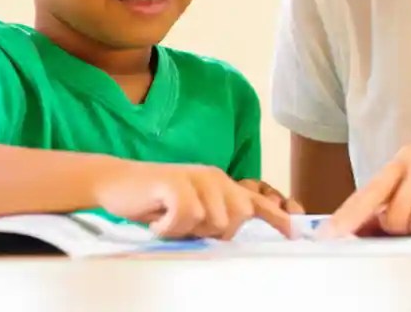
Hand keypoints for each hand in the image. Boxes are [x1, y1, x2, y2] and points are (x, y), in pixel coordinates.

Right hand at [93, 161, 293, 239]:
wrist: (116, 183)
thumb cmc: (154, 201)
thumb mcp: (192, 209)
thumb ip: (215, 217)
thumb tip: (233, 234)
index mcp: (220, 183)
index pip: (256, 202)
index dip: (277, 218)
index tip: (295, 233)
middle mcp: (213, 177)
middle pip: (236, 219)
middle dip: (212, 233)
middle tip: (183, 226)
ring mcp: (196, 178)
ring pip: (212, 222)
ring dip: (187, 231)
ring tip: (168, 220)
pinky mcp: (177, 184)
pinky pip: (187, 218)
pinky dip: (170, 227)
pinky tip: (157, 219)